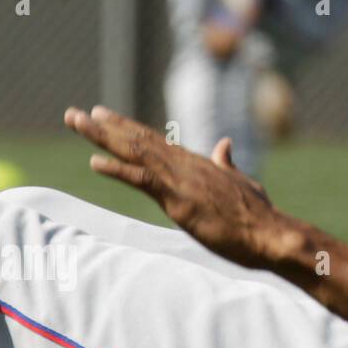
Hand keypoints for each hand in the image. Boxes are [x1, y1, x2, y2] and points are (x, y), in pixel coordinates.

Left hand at [63, 105, 288, 268]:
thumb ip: (228, 164)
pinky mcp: (180, 201)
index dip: (128, 128)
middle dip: (106, 127)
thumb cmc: (258, 215)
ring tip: (77, 123)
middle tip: (76, 113)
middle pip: (139, 141)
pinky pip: (143, 181)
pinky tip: (95, 163)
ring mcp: (182, 181)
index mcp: (198, 164)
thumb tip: (224, 144)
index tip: (103, 116)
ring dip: (103, 138)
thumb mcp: (242, 184)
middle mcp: (186, 166)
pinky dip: (118, 170)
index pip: (156, 141)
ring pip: (136, 153)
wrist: (271, 233)